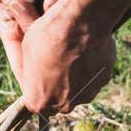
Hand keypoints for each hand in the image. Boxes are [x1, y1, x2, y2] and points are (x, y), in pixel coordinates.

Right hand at [0, 0, 76, 84]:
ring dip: (60, 2)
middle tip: (58, 23)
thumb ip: (32, 26)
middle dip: (55, 35)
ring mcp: (45, 4)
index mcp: (10, 24)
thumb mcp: (18, 0)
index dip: (33, 79)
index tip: (47, 96)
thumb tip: (49, 53)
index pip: (21, 62)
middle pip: (47, 44)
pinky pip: (71, 0)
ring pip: (62, 22)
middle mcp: (28, 18)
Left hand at [18, 0, 116, 114]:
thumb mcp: (27, 50)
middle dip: (57, 81)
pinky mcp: (104, 81)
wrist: (78, 24)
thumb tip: (35, 70)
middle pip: (59, 96)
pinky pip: (95, 74)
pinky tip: (87, 48)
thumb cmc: (47, 36)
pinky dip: (91, 64)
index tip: (37, 67)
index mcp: (39, 102)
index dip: (34, 80)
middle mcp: (64, 106)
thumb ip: (30, 69)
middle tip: (56, 60)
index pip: (34, 96)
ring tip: (73, 52)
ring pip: (79, 86)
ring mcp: (86, 95)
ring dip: (76, 74)